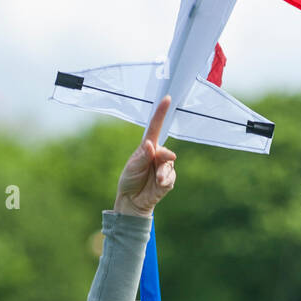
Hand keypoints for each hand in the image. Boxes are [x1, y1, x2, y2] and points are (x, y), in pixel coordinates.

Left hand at [112, 95, 176, 216]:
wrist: (132, 201)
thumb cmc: (129, 180)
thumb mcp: (131, 167)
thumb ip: (142, 157)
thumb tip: (151, 145)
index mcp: (147, 147)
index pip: (155, 127)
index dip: (161, 113)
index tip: (166, 99)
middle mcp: (157, 155)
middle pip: (165, 151)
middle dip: (164, 156)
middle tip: (163, 162)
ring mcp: (164, 167)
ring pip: (169, 165)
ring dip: (163, 172)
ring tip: (157, 180)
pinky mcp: (168, 180)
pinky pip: (171, 177)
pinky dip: (166, 180)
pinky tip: (159, 184)